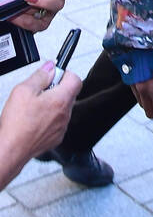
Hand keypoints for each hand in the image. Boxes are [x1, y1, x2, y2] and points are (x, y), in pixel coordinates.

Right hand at [0, 62, 81, 189]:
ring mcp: (62, 127)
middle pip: (69, 94)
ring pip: (62, 109)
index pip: (76, 80)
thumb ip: (40, 76)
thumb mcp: (24, 90)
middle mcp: (65, 115)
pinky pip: (57, 122)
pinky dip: (48, 119)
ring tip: (33, 107)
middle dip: (56, 89)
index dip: (65, 74)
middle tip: (38, 91)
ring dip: (52, 105)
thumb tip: (50, 67)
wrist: (12, 148)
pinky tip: (34, 120)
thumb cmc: (17, 124)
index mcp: (60, 100)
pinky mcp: (56, 137)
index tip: (53, 75)